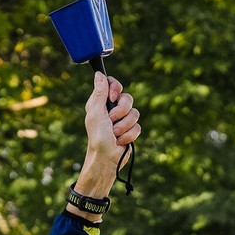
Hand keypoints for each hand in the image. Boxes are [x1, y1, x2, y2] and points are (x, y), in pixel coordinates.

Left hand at [72, 73, 140, 205]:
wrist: (106, 159)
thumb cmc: (97, 138)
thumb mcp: (96, 113)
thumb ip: (99, 94)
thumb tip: (98, 74)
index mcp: (101, 104)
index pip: (113, 85)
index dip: (116, 88)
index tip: (113, 96)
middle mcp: (112, 110)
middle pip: (127, 98)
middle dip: (121, 111)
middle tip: (112, 120)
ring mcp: (122, 120)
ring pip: (135, 112)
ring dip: (124, 126)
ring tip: (115, 135)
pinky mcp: (130, 131)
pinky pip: (138, 126)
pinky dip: (129, 135)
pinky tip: (121, 141)